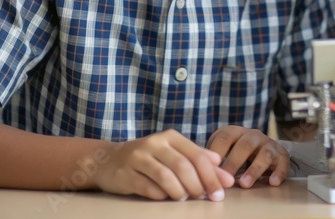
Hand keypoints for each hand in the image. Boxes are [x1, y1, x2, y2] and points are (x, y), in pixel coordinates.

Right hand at [93, 129, 234, 200]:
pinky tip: (164, 197)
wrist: (108, 160)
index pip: (197, 155)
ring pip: (166, 177)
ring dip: (180, 192)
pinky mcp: (124, 174)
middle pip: (183, 166)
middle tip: (203, 198)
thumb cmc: (149, 158)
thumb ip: (200, 162)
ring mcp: (137, 158)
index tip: (221, 192)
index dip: (212, 175)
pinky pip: (148, 188)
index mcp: (170, 137)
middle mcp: (154, 143)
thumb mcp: (174, 154)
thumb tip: (226, 176)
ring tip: (183, 198)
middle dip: (198, 186)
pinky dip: (160, 196)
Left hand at [206, 126, 290, 187]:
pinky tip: (272, 182)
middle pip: (244, 146)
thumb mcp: (222, 147)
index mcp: (235, 132)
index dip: (216, 152)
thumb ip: (212, 155)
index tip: (209, 168)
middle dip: (234, 162)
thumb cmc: (234, 150)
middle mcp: (253, 135)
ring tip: (245, 184)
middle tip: (226, 178)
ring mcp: (268, 144)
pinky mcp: (281, 154)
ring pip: (264, 154)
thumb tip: (198, 169)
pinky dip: (278, 172)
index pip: (224, 138)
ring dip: (254, 170)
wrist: (261, 146)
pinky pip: (282, 162)